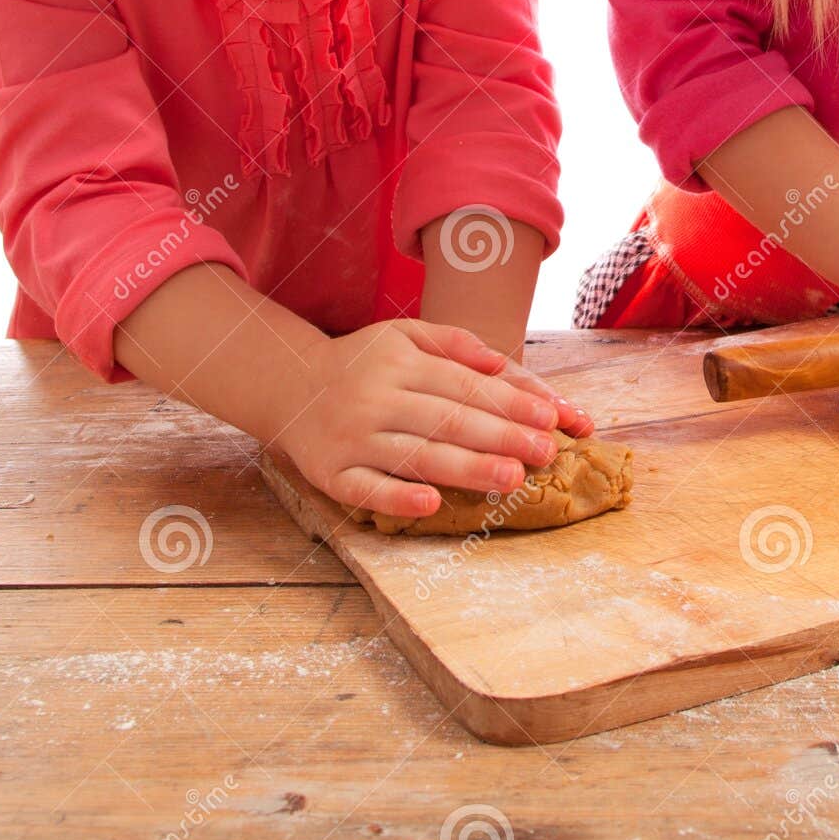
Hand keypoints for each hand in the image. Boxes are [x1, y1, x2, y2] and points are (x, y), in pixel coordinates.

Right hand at [275, 318, 594, 521]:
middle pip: (448, 420)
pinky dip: (398, 498)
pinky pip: (366, 489)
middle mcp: (375, 398)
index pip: (464, 385)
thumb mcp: (402, 334)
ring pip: (416, 455)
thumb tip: (500, 361)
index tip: (550, 418)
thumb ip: (453, 341)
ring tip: (512, 478)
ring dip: (467, 469)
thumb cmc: (361, 362)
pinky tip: (431, 505)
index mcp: (398, 363)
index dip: (509, 402)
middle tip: (545, 453)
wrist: (287, 385)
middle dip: (502, 437)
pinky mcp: (330, 473)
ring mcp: (352, 438)